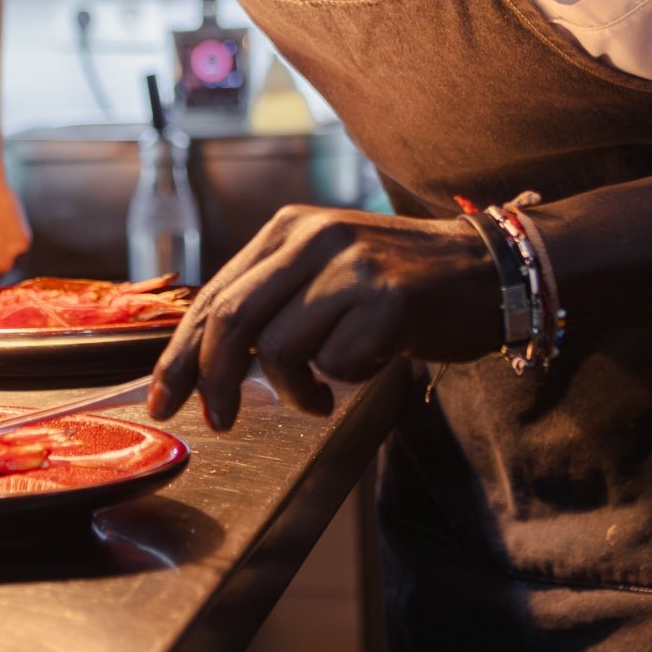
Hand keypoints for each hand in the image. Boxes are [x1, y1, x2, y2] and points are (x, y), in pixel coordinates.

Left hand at [148, 204, 496, 430]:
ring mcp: (353, 266)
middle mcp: (314, 238)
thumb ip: (272, 297)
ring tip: (316, 396)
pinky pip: (338, 364)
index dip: (180, 354)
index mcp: (288, 228)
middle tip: (218, 422)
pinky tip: (368, 364)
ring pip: (280, 350)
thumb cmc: (397, 282)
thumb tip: (205, 358)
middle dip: (212, 381)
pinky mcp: (390, 300)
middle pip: (231, 321)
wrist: (488, 269)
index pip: (214, 296)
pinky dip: (343, 382)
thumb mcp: (324, 269)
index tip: (163, 398)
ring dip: (292, 391)